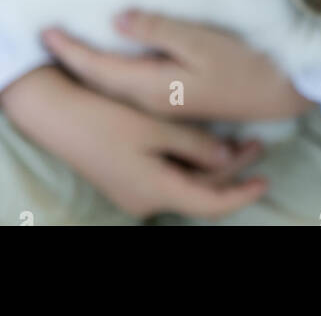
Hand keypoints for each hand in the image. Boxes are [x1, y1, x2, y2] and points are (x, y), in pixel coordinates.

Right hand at [0, 64, 268, 219]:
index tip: (265, 180)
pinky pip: (168, 175)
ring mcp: (134, 191)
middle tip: (257, 144)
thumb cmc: (104, 119)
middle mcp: (146, 199)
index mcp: (156, 190)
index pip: (209, 203)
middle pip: (199, 191)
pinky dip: (188, 162)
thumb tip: (226, 157)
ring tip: (236, 140)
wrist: (55, 116)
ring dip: (210, 165)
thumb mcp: (154, 128)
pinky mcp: (125, 178)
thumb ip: (193, 145)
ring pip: (184, 182)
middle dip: (231, 171)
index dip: (241, 194)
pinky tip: (199, 142)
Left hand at [40, 11, 316, 121]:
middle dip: (69, 59)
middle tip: (43, 37)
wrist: (279, 92)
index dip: (68, 49)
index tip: (41, 30)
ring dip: (88, 64)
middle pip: (98, 80)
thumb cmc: (244, 62)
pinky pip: (128, 82)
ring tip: (67, 44)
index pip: (97, 68)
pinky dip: (109, 68)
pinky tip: (108, 54)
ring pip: (111, 83)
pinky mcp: (175, 96)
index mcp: (151, 87)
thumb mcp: (200, 41)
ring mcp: (163, 101)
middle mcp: (150, 99)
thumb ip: (157, 30)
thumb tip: (115, 20)